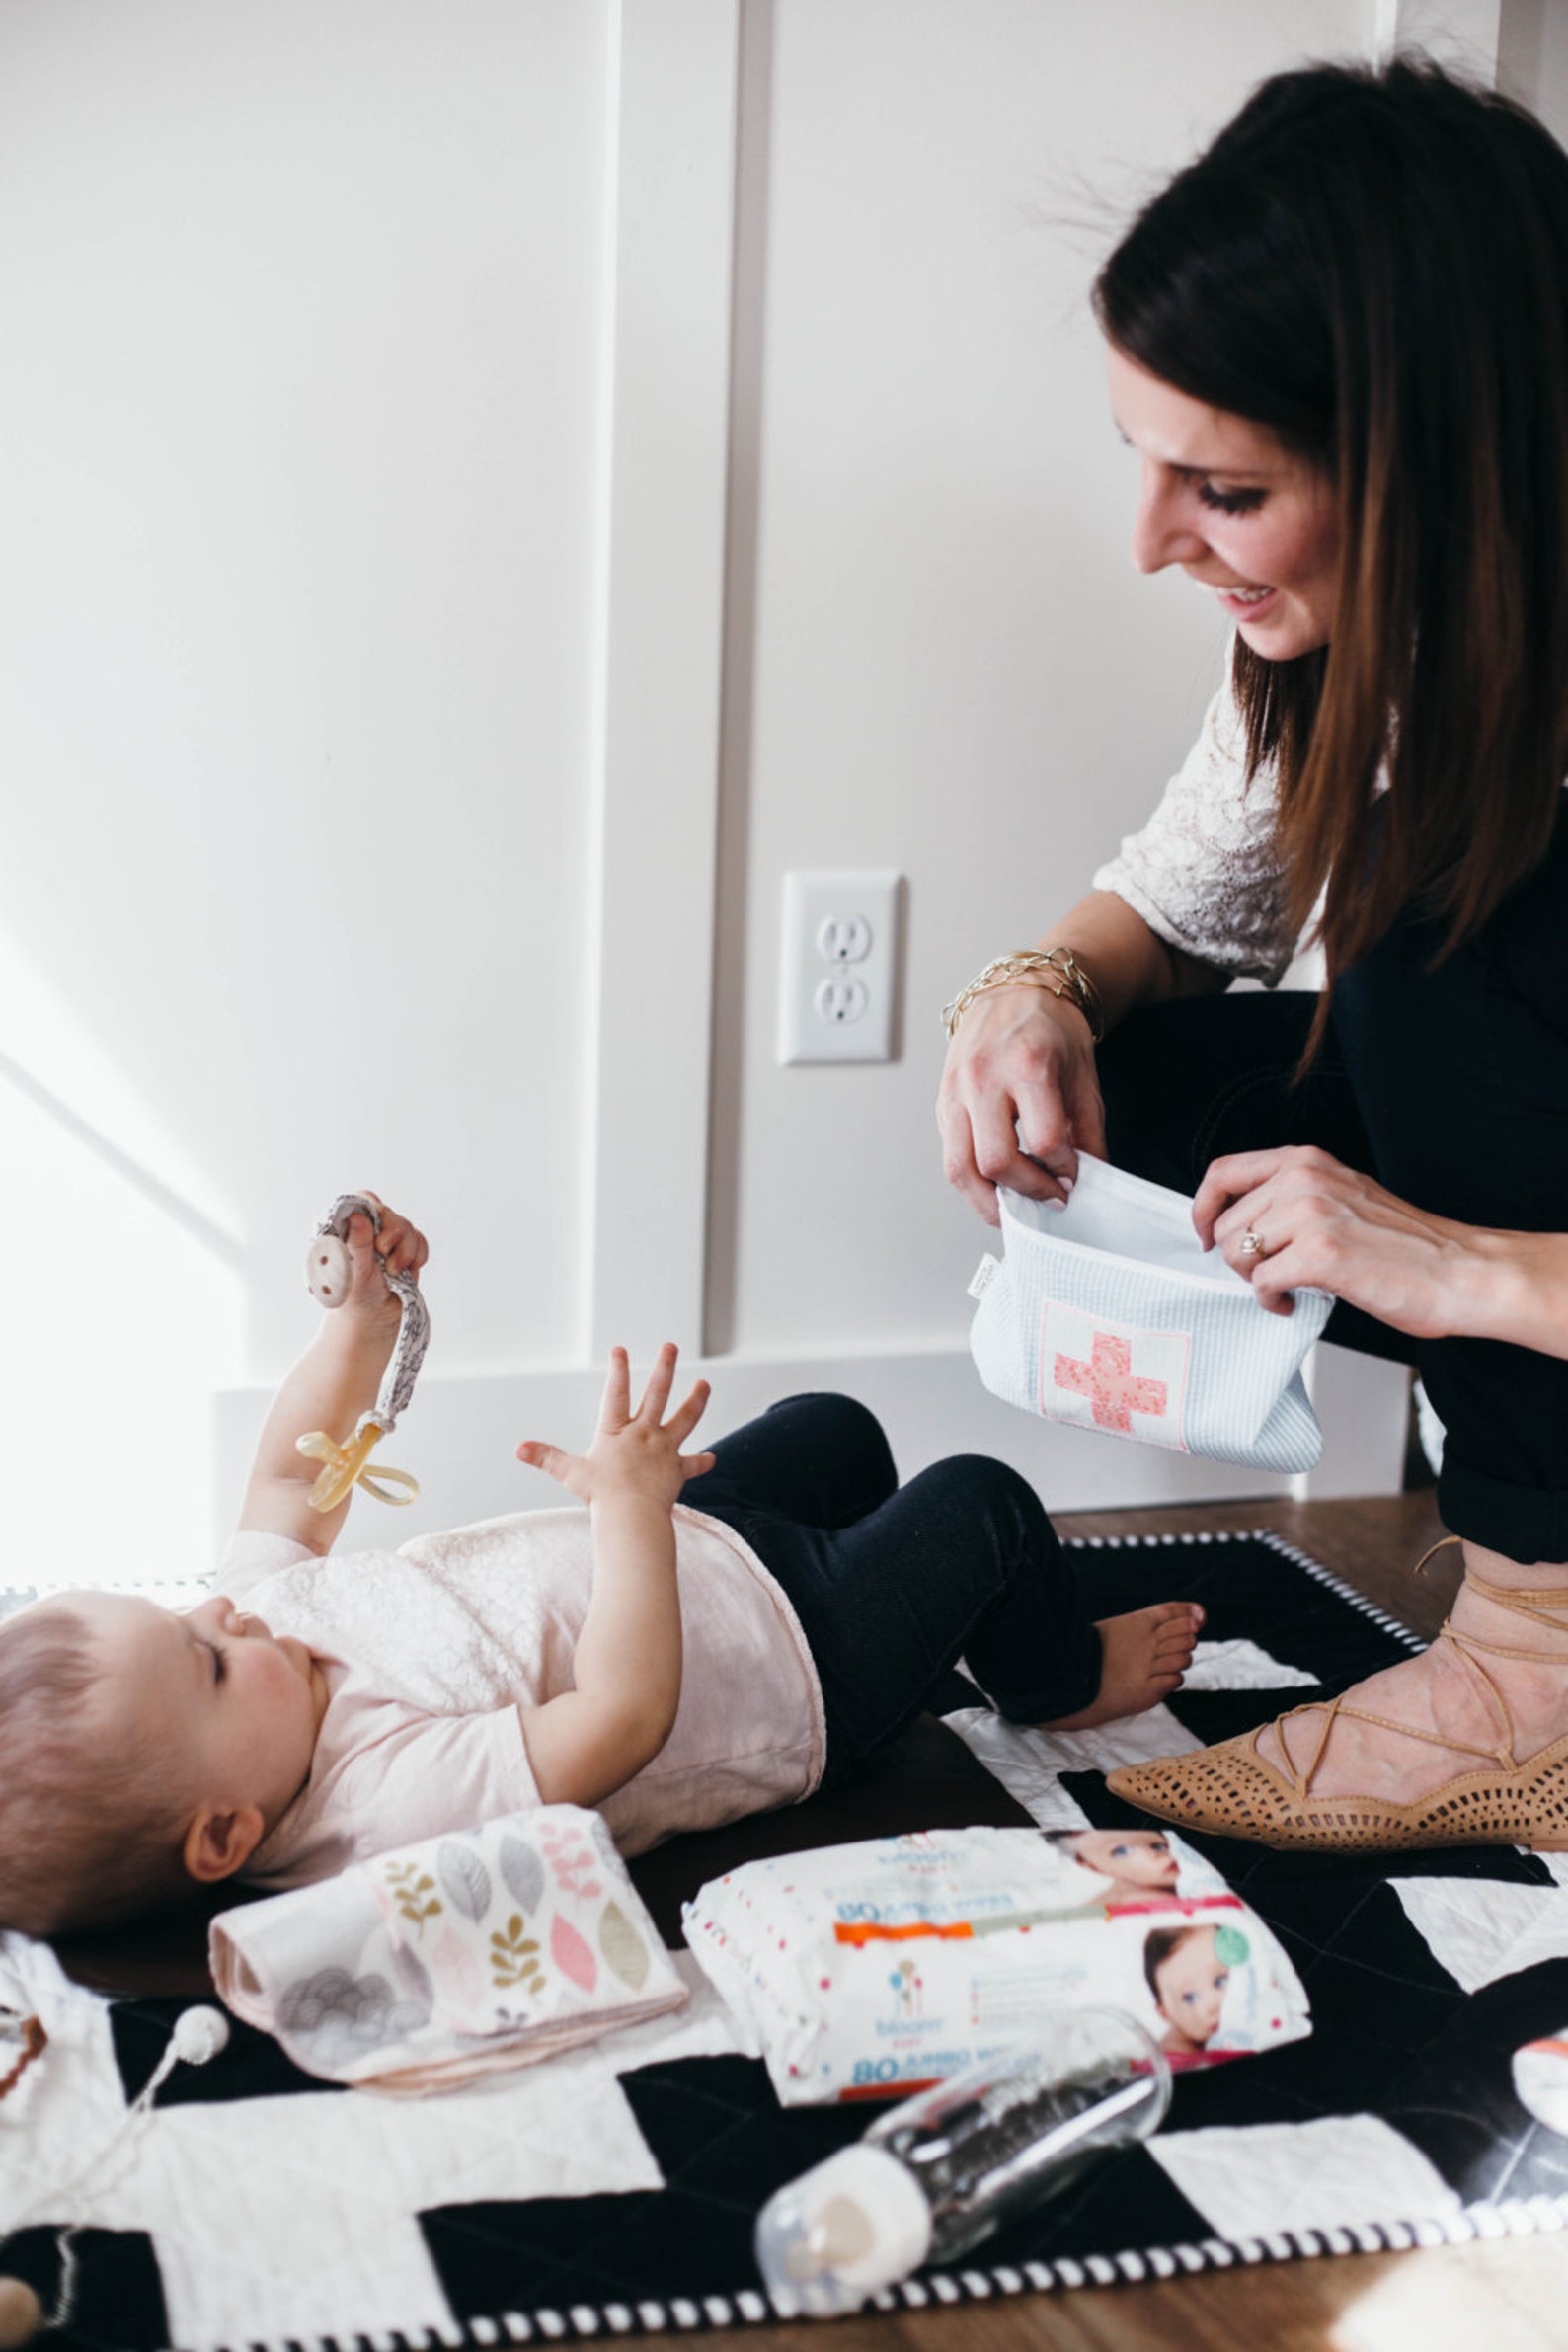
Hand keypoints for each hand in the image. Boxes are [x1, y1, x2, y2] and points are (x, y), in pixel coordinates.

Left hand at [341, 1197, 427, 1317]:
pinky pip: (420, 1240)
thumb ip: (356, 1244)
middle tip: (384, 1253)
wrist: (376, 1318)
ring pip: (407, 1226)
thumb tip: (357, 1216)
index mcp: (347, 1230)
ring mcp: (388, 1238)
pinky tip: (405, 1271)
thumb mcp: (353, 1272)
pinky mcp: (405, 1248)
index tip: (378, 1227)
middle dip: (392, 1235)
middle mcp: (367, 1230)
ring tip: (393, 1271)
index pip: (360, 1201)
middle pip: (388, 1212)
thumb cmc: (356, 1297)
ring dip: (405, 1251)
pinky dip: (417, 1256)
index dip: (371, 1208)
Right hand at [515, 1343, 715, 1509]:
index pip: (616, 1394)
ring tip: (704, 1385)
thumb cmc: (601, 1496)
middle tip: (671, 1346)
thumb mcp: (569, 1473)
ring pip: (684, 1419)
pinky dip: (701, 1463)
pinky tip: (712, 1459)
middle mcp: (643, 1434)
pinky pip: (692, 1465)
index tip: (620, 1348)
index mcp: (616, 1432)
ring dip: (695, 1400)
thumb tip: (519, 1448)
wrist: (632, 1516)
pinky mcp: (676, 1470)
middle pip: (657, 1394)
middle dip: (664, 1368)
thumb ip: (546, 1457)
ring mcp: (663, 1450)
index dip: (617, 1370)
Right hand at [937, 986, 1105, 1224]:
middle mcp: (984, 1078)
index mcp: (1028, 1066)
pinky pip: (950, 1158)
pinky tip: (995, 1189)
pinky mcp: (942, 1103)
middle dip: (1027, 1191)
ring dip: (989, 1202)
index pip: (1045, 1140)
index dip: (1063, 1170)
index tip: (1074, 1178)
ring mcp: (955, 1091)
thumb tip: (1086, 1182)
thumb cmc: (1052, 1030)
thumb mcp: (1083, 1076)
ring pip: (960, 1169)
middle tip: (1050, 1198)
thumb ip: (1088, 1132)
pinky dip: (973, 1183)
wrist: (1015, 991)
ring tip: (1015, 1210)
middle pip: (995, 1161)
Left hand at [1193, 1145, 1469, 1334]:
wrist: (1460, 1271)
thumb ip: (1294, 1196)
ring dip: (1255, 1281)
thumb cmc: (1407, 1245)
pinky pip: (1261, 1283)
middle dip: (1238, 1260)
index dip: (1202, 1208)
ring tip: (1287, 1289)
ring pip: (1236, 1254)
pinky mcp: (1320, 1254)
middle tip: (1269, 1275)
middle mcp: (1304, 1179)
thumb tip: (1243, 1222)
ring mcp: (1311, 1214)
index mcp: (1307, 1161)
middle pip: (1225, 1224)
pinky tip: (1294, 1304)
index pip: (1223, 1172)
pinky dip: (1271, 1302)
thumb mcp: (1343, 1196)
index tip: (1204, 1235)